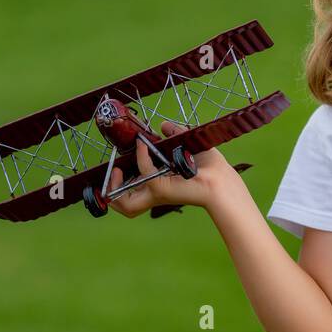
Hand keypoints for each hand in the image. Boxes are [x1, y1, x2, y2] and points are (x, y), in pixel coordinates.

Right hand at [107, 120, 237, 217]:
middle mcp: (155, 192)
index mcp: (158, 186)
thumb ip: (173, 134)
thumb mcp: (186, 146)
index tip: (118, 167)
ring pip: (125, 205)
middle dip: (110, 190)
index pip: (131, 193)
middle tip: (114, 171)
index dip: (119, 185)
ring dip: (114, 187)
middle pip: (124, 205)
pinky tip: (143, 145)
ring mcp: (156, 192)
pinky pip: (143, 172)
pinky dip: (141, 157)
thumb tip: (162, 125)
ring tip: (116, 170)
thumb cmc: (209, 167)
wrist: (221, 178)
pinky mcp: (161, 188)